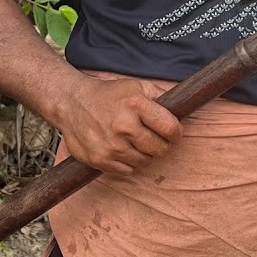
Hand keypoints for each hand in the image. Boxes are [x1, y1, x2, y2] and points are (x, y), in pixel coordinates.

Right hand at [51, 76, 181, 175]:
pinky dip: (129, 163)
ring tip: (136, 142)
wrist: (72, 103)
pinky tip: (122, 149)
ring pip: (145, 161)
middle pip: (160, 149)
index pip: (170, 128)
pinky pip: (128, 170)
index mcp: (136, 104)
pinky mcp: (100, 160)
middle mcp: (124, 126)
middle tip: (155, 139)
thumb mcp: (136, 86)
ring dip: (145, 154)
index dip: (176, 133)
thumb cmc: (108, 95)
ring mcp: (111, 145)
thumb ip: (160, 95)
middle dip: (162, 145)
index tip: (174, 133)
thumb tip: (183, 104)